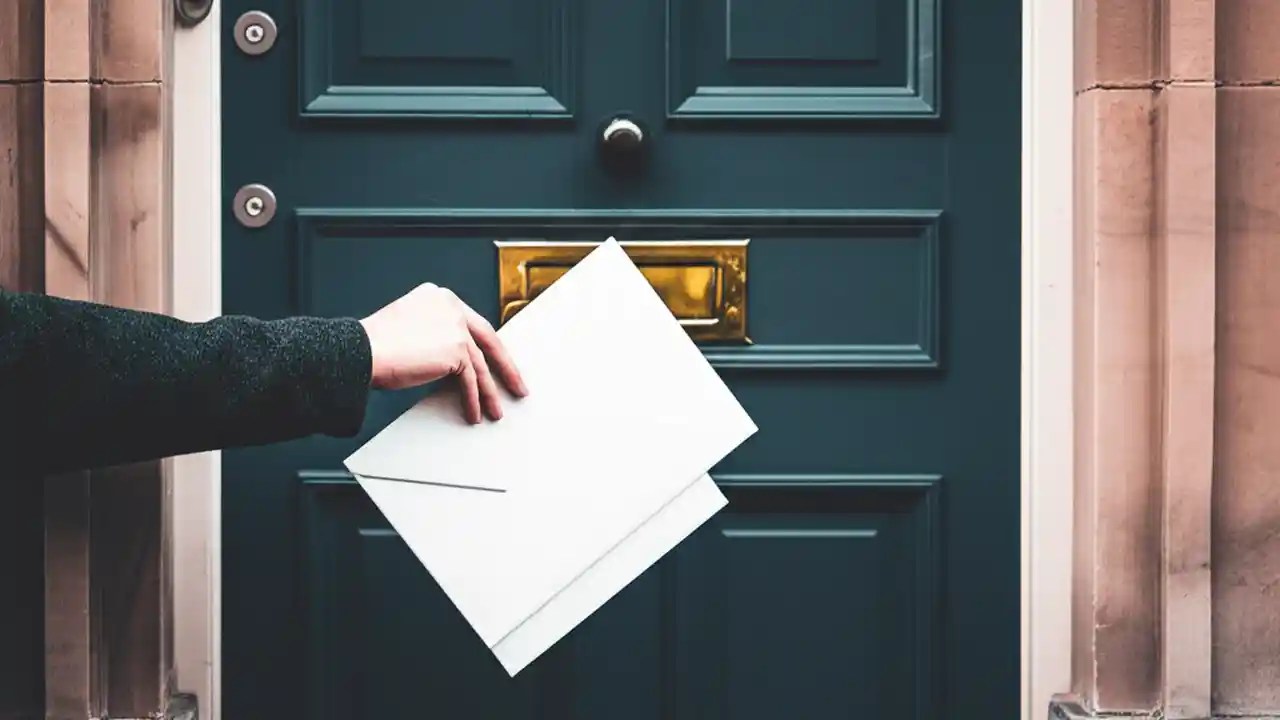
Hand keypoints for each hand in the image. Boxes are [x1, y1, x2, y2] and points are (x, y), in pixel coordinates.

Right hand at [359, 283, 527, 422]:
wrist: (362, 351)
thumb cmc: (375, 344)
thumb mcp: (408, 327)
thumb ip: (433, 334)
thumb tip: (451, 361)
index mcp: (439, 297)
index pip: (472, 324)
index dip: (485, 347)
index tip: (495, 362)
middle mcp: (451, 307)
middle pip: (488, 340)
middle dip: (505, 367)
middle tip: (516, 385)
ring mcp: (456, 326)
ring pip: (480, 365)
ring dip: (489, 392)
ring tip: (495, 410)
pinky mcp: (456, 349)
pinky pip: (470, 379)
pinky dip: (473, 399)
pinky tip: (474, 412)